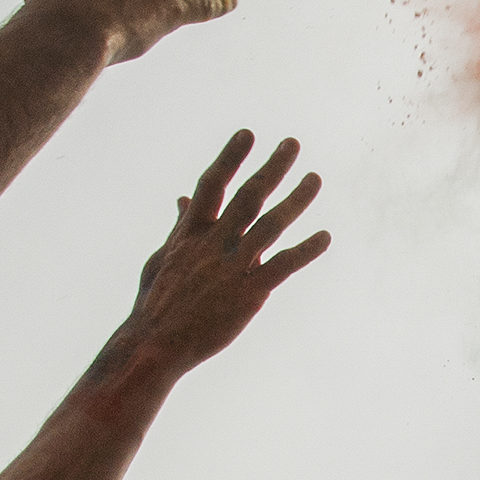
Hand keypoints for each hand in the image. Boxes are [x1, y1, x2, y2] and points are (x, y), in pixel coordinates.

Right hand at [101, 132, 327, 377]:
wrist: (154, 345)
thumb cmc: (156, 303)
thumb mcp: (162, 258)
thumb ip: (180, 227)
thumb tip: (183, 199)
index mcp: (189, 234)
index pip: (212, 186)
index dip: (230, 158)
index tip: (248, 134)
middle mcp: (212, 245)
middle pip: (247, 197)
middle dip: (271, 168)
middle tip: (292, 143)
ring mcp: (231, 268)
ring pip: (270, 225)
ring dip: (296, 200)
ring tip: (315, 177)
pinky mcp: (249, 293)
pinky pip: (282, 266)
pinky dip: (305, 250)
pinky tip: (325, 236)